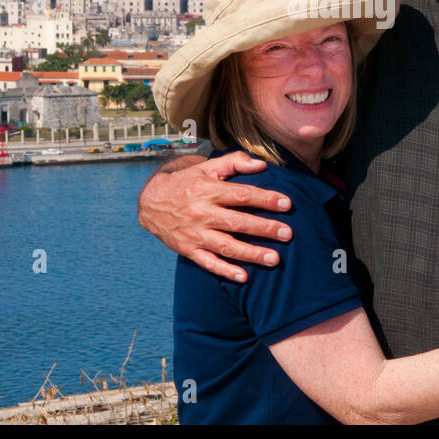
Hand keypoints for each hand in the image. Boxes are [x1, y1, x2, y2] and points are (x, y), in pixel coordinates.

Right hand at [137, 151, 293, 282]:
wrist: (150, 203)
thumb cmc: (185, 182)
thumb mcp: (206, 167)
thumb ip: (234, 162)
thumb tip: (261, 165)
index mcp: (208, 190)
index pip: (242, 195)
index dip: (265, 199)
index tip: (287, 204)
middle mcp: (202, 213)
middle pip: (238, 223)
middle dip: (265, 229)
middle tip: (288, 234)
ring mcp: (195, 234)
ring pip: (227, 246)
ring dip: (251, 254)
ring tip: (275, 259)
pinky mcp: (188, 250)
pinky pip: (208, 263)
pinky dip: (225, 271)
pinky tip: (244, 277)